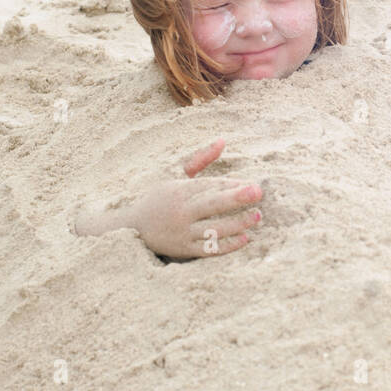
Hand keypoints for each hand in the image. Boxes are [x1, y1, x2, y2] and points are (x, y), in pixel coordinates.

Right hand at [127, 138, 263, 258]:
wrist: (131, 228)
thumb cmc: (159, 197)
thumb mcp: (175, 174)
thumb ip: (201, 159)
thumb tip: (224, 140)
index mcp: (178, 190)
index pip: (208, 186)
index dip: (231, 185)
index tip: (252, 184)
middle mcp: (180, 211)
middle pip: (211, 204)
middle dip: (236, 198)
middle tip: (259, 191)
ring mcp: (181, 232)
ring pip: (213, 228)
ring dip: (237, 223)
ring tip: (257, 216)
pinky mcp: (183, 250)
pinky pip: (208, 249)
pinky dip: (227, 246)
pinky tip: (245, 238)